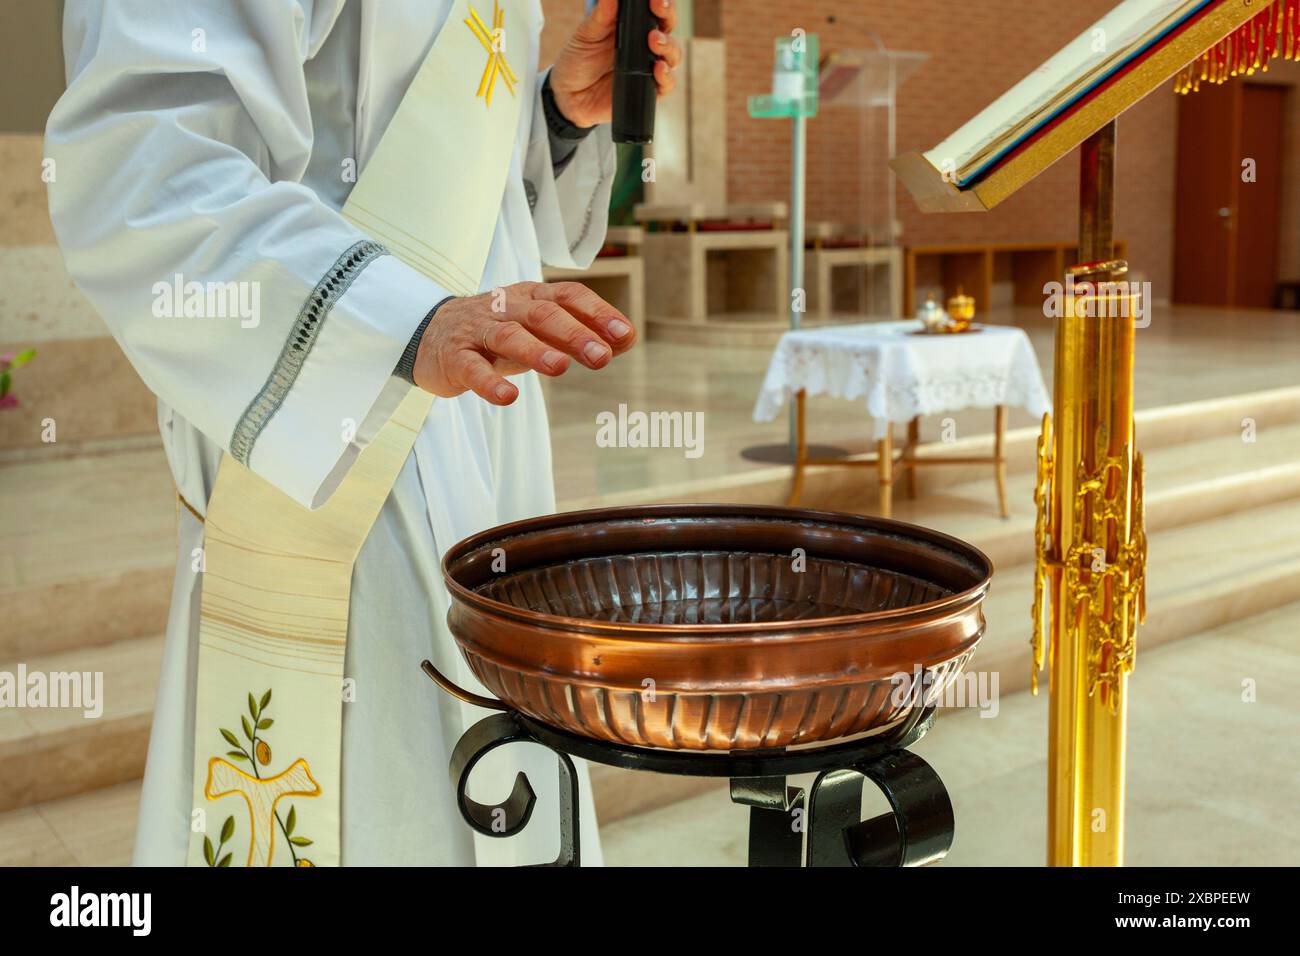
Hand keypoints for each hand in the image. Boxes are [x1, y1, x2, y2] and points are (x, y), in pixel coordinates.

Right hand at [411, 281, 635, 404]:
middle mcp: (506, 308)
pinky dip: (490, 383)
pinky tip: (508, 397)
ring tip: (560, 367)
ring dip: (536, 350)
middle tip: (602, 357)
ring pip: (509, 336)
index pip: (568, 296)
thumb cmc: (498, 333)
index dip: (597, 313)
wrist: (429, 333)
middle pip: (543, 314)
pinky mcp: (455, 357)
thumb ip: (580, 332)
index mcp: (531, 296)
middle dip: (575, 334)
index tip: (625, 334)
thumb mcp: (539, 329)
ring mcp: (478, 331)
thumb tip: (627, 339)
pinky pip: (472, 368)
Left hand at [549, 0, 680, 128]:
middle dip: (668, 17)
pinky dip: (667, 76)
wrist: (569, 96)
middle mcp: (645, 45)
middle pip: (668, 28)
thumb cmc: (578, 61)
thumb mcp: (586, 35)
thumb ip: (601, 16)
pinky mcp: (649, 91)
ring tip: (655, 41)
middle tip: (659, 10)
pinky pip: (666, 84)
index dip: (661, 2)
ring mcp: (648, 68)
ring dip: (668, 46)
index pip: (654, 10)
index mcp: (632, 27)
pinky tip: (658, 68)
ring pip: (672, 54)